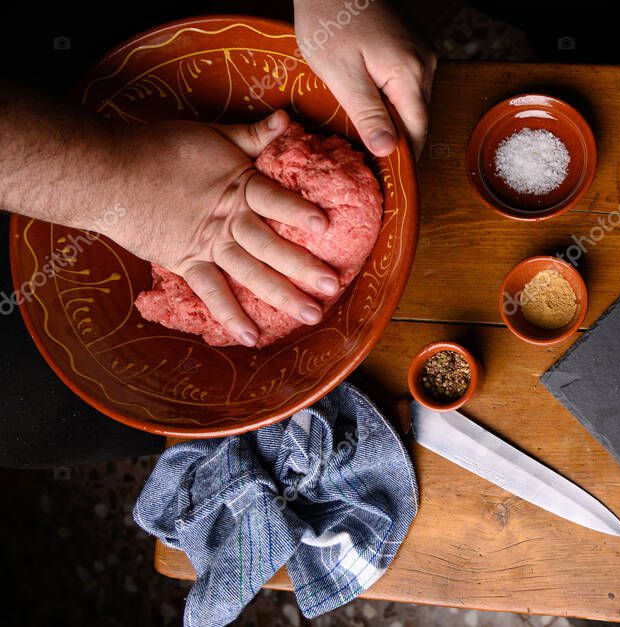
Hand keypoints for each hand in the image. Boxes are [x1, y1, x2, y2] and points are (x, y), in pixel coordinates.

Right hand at [109, 110, 338, 346]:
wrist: (111, 172)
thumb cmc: (162, 148)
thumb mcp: (213, 135)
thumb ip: (254, 134)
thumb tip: (287, 119)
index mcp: (239, 187)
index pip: (274, 199)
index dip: (297, 212)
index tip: (326, 226)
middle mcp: (228, 221)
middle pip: (270, 246)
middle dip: (302, 267)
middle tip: (332, 285)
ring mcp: (208, 245)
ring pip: (250, 274)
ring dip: (281, 295)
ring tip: (310, 315)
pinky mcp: (187, 263)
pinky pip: (212, 293)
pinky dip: (231, 316)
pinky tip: (253, 338)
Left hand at [294, 0, 436, 158]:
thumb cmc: (329, 17)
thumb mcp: (340, 73)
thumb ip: (367, 113)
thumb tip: (389, 151)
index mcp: (411, 75)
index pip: (417, 133)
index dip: (402, 159)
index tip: (385, 179)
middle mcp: (426, 65)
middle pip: (416, 118)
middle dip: (395, 139)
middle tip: (367, 159)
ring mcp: (421, 52)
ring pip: (411, 100)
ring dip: (391, 117)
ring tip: (363, 130)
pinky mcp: (412, 44)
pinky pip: (406, 82)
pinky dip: (390, 96)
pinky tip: (367, 97)